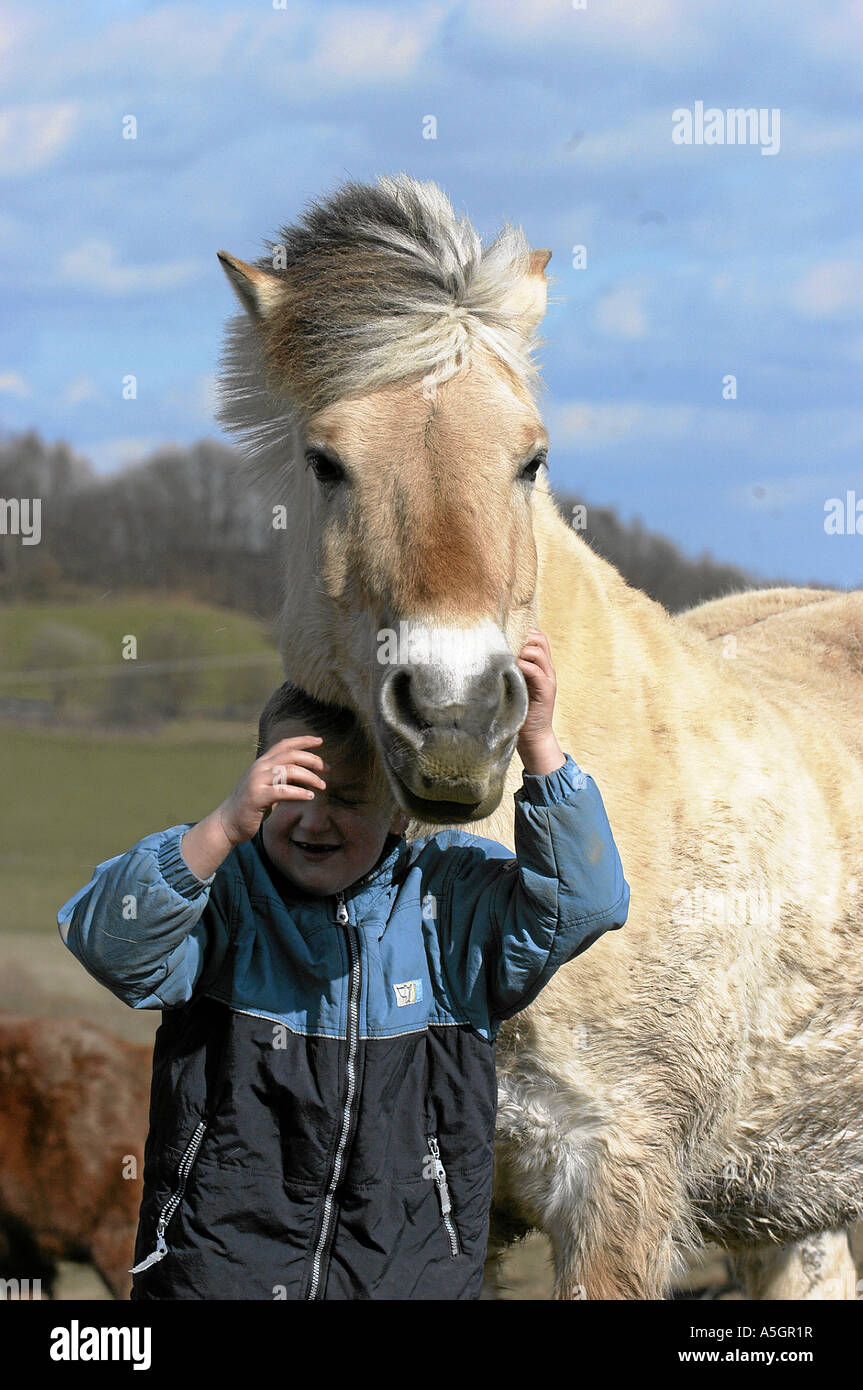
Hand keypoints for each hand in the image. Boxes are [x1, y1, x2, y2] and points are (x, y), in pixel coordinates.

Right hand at [181, 736, 327, 878]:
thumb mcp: (268, 788)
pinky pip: (283, 791)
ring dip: (310, 777)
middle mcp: (259, 768)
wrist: (227, 823)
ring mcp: (257, 781)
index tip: (320, 741)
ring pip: (289, 770)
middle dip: (312, 759)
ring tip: (322, 786)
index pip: (284, 744)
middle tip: (327, 769)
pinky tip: (310, 797)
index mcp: (262, 763)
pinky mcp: (257, 797)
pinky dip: (299, 793)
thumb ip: (283, 779)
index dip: (303, 740)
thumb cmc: (251, 807)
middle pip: (291, 755)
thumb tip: (307, 776)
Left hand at [516, 628, 565, 775]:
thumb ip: (508, 670)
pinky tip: (510, 668)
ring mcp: (548, 678)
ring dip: (521, 649)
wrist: (533, 737)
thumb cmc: (518, 711)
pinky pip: (536, 670)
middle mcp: (546, 669)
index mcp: (540, 666)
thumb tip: (485, 655)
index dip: (523, 631)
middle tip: (504, 643)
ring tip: (506, 655)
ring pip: (539, 651)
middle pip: (540, 638)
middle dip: (522, 636)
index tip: (504, 633)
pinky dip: (523, 665)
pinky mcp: (546, 690)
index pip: (537, 637)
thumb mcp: (513, 685)